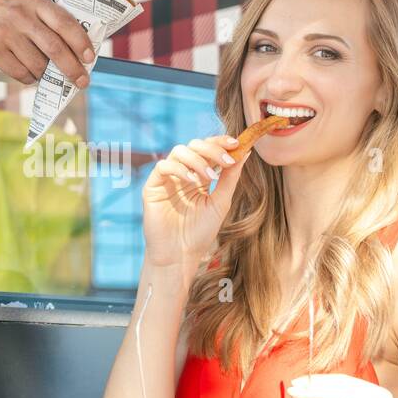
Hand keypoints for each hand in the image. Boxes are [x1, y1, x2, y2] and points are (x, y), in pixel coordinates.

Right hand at [0, 0, 95, 87]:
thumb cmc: (8, 12)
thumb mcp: (29, 5)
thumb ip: (51, 21)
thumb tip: (79, 52)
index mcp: (35, 3)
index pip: (64, 23)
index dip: (80, 42)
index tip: (90, 58)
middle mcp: (21, 17)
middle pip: (54, 48)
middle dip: (72, 69)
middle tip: (81, 81)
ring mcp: (5, 35)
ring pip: (38, 65)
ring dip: (46, 74)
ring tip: (46, 71)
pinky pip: (21, 74)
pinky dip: (30, 78)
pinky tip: (29, 71)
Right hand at [142, 135, 251, 268]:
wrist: (180, 255)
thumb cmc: (200, 233)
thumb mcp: (220, 202)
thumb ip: (230, 177)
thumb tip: (244, 152)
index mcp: (198, 176)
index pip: (208, 150)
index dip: (220, 143)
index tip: (236, 143)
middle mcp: (182, 174)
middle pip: (194, 146)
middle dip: (212, 149)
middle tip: (227, 160)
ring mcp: (167, 179)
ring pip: (179, 151)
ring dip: (198, 159)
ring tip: (210, 176)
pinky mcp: (152, 186)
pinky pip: (163, 166)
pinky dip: (180, 169)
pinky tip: (193, 181)